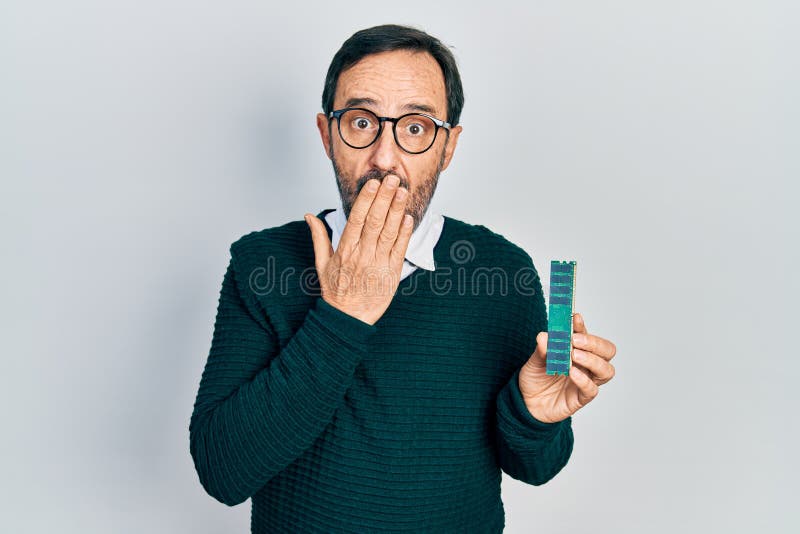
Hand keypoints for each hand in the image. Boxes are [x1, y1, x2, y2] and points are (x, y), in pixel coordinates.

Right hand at [305, 175, 412, 324]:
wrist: (348, 319)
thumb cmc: (335, 290)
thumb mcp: (322, 263)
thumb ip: (318, 237)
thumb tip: (309, 215)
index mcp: (344, 250)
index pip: (356, 219)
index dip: (366, 200)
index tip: (373, 183)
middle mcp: (361, 255)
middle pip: (375, 221)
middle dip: (384, 198)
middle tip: (392, 178)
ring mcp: (377, 264)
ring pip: (389, 233)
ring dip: (397, 210)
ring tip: (403, 192)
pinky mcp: (391, 274)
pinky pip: (399, 250)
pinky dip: (404, 233)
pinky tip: (408, 218)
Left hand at [518, 313, 616, 422]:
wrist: (526, 403)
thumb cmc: (535, 379)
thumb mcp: (533, 361)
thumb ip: (541, 350)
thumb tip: (544, 336)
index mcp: (576, 351)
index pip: (587, 335)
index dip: (583, 326)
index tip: (575, 318)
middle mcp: (585, 365)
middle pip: (607, 351)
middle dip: (595, 343)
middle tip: (576, 341)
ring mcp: (586, 381)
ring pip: (606, 370)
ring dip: (593, 360)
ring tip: (575, 355)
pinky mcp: (581, 398)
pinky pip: (592, 389)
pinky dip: (584, 380)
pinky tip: (572, 373)